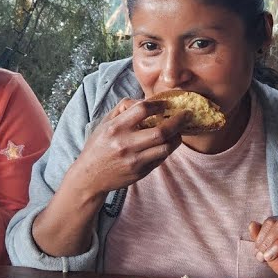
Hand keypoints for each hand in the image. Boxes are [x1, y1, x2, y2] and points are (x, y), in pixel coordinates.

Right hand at [62, 98, 185, 197]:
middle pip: (161, 131)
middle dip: (178, 120)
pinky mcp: (140, 172)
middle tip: (187, 114)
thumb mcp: (105, 122)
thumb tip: (146, 100)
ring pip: (166, 147)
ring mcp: (134, 160)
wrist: (90, 177)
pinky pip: (161, 158)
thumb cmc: (98, 146)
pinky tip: (168, 143)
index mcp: (115, 128)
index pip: (142, 110)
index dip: (159, 104)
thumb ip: (124, 108)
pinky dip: (168, 149)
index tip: (167, 103)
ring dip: (177, 137)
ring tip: (180, 130)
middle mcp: (126, 144)